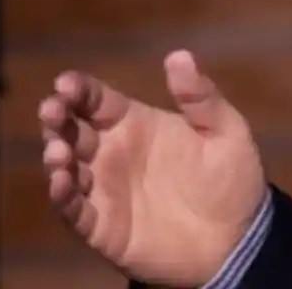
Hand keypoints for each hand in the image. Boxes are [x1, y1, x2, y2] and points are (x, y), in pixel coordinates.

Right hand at [38, 49, 265, 285]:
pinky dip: (63, 196)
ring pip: (66, 168)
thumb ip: (201, 97)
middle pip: (73, 129)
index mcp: (137, 124)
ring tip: (59, 149)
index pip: (99, 101)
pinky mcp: (103, 226)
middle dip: (57, 117)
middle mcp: (113, 153)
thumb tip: (179, 54)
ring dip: (57, 156)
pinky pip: (75, 210)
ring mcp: (105, 190)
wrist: (238, 238)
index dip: (80, 89)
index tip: (66, 82)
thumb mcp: (226, 132)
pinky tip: (62, 182)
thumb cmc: (232, 180)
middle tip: (53, 108)